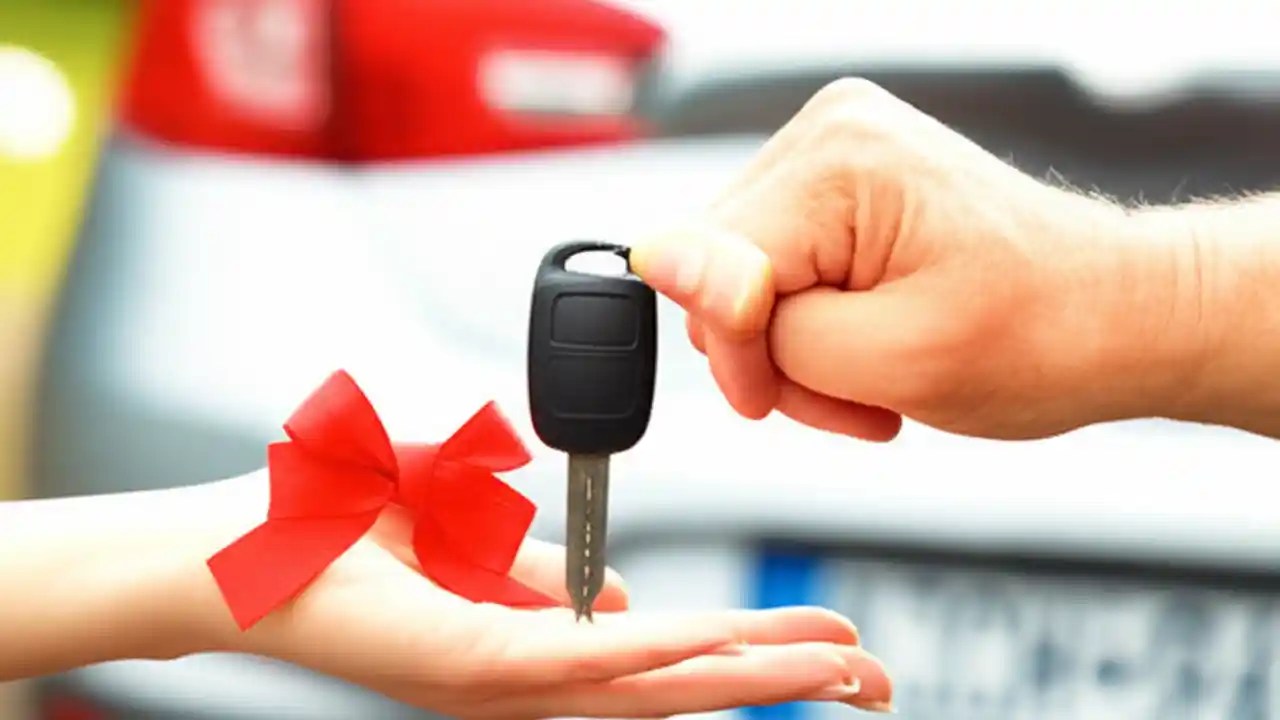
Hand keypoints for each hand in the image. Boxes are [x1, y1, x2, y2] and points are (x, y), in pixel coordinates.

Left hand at [185, 473, 894, 717]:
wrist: (242, 549)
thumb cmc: (343, 527)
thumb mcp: (474, 526)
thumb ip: (546, 563)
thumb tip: (618, 591)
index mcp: (537, 644)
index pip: (664, 658)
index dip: (750, 654)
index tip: (823, 644)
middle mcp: (531, 677)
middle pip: (679, 685)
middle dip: (781, 680)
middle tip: (873, 676)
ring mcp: (506, 681)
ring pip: (653, 683)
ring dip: (750, 672)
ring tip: (838, 665)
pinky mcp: (473, 668)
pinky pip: (587, 658)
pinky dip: (669, 649)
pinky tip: (733, 645)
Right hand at [630, 78, 1201, 440]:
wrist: (1116, 317)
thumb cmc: (1041, 335)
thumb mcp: (884, 353)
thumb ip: (755, 314)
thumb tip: (655, 260)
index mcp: (838, 159)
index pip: (707, 266)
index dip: (743, 354)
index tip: (795, 396)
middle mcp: (827, 133)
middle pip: (715, 270)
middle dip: (773, 354)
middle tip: (855, 391)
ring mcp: (833, 154)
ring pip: (739, 280)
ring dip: (796, 351)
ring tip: (873, 378)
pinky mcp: (839, 186)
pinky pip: (776, 269)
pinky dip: (814, 329)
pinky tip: (869, 347)